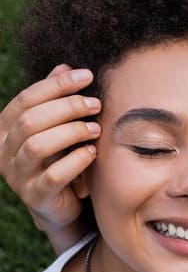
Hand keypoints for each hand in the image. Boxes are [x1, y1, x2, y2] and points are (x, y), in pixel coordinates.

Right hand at [0, 65, 100, 232]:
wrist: (59, 204)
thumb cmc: (57, 159)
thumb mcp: (55, 128)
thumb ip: (54, 100)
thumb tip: (65, 67)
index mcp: (4, 129)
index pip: (25, 99)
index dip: (56, 85)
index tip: (86, 76)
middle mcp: (3, 152)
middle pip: (30, 120)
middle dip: (66, 108)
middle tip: (95, 104)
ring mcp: (16, 176)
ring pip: (37, 146)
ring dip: (70, 133)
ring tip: (95, 129)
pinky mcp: (35, 197)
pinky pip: (53, 177)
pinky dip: (75, 161)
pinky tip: (92, 153)